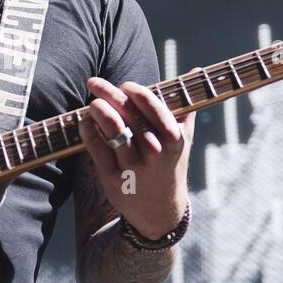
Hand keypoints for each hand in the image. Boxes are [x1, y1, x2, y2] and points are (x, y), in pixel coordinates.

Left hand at [80, 76, 195, 239]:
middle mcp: (153, 153)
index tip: (126, 85)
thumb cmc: (170, 165)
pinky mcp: (112, 178)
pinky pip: (95, 146)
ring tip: (92, 103)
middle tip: (94, 83)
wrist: (160, 211)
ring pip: (110, 128)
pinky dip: (87, 129)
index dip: (135, 91)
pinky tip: (86, 121)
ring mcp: (132, 167)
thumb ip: (185, 105)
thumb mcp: (183, 139)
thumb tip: (196, 71)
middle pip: (127, 114)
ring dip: (97, 109)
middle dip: (107, 93)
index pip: (152, 106)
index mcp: (173, 140)